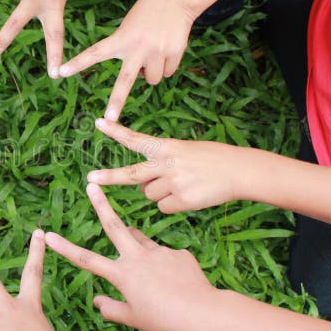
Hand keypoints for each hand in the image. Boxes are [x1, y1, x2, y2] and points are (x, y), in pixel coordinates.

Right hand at [45, 184, 217, 330]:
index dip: (65, 248)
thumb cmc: (166, 320)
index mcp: (123, 275)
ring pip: (140, 239)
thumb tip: (98, 302)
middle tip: (91, 185)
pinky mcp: (178, 253)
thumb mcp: (134, 319)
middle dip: (101, 204)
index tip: (48, 235)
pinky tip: (175, 282)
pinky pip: (165, 256)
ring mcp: (160, 252)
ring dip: (134, 242)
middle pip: (115, 225)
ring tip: (142, 263)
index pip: (87, 260)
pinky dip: (164, 265)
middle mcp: (138, 258)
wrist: (204, 312)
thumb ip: (112, 309)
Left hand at [59, 0, 196, 120]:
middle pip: (125, 81)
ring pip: (152, 80)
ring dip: (152, 72)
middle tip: (109, 119)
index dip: (77, 63)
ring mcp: (157, 51)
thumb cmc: (147, 12)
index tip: (60, 72)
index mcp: (121, 38)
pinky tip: (167, 48)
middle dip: (117, 102)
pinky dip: (166, 66)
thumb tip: (139, 77)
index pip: (94, 53)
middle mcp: (137, 46)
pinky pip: (167, 73)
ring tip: (153, 51)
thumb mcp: (128, 27)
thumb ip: (127, 50)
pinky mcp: (174, 53)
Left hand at [87, 118, 242, 213]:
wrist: (239, 170)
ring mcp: (174, 183)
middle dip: (109, 177)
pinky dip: (172, 205)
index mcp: (167, 147)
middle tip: (90, 178)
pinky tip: (189, 196)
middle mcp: (167, 164)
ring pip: (149, 195)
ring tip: (182, 184)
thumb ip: (161, 165)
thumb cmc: (211, 159)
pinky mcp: (183, 201)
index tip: (98, 122)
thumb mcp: (184, 152)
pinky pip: (164, 208)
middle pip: (131, 175)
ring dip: (159, 193)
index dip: (116, 132)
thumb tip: (144, 187)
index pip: (136, 139)